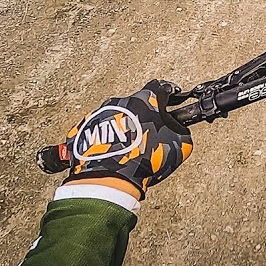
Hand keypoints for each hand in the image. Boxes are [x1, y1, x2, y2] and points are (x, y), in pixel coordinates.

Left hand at [59, 80, 192, 196]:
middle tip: (149, 134)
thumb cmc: (146, 158)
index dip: (169, 95)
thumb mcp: (180, 145)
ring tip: (128, 148)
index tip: (171, 101)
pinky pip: (98, 130)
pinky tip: (112, 153)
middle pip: (136, 103)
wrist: (111, 177)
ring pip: (116, 116)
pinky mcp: (84, 128)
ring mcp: (99, 113)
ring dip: (123, 127)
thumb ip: (181, 131)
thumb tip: (179, 130)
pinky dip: (105, 139)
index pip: (162, 88)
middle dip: (143, 115)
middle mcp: (121, 100)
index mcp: (146, 98)